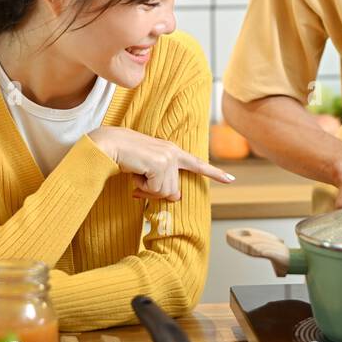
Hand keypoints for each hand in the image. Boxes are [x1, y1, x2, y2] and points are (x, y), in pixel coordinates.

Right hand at [88, 126, 234, 201]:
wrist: (110, 144)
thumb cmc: (125, 155)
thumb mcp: (148, 169)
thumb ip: (164, 180)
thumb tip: (176, 198)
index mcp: (173, 151)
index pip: (197, 164)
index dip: (214, 173)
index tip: (230, 180)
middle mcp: (174, 153)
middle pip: (173, 190)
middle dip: (155, 191)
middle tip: (140, 179)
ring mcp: (168, 158)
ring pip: (164, 192)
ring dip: (147, 190)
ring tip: (137, 173)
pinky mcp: (160, 164)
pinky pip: (154, 190)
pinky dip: (142, 187)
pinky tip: (135, 173)